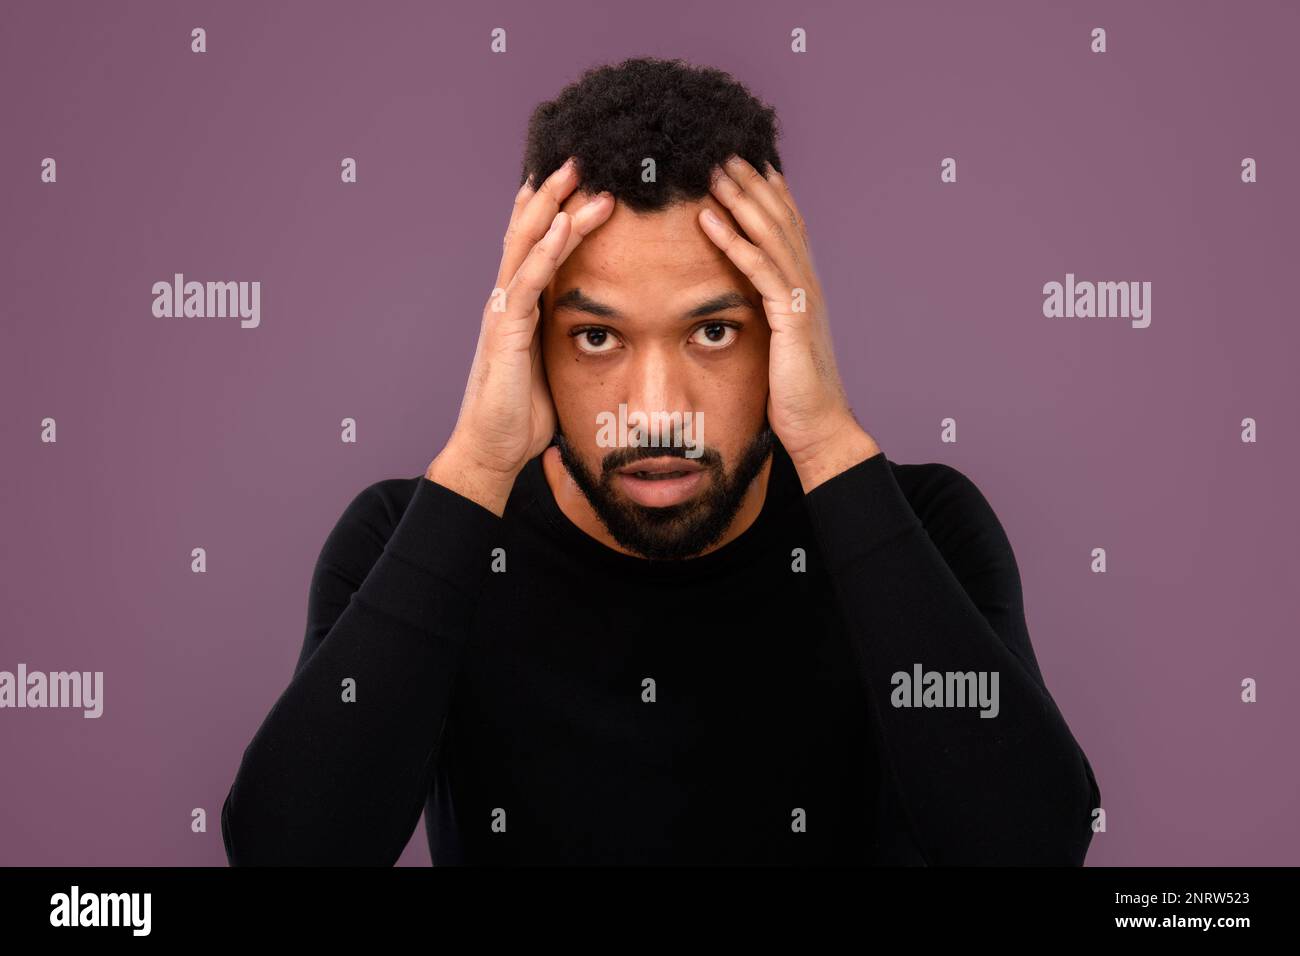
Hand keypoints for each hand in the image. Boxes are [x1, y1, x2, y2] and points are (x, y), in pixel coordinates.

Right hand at [428, 158, 613, 514]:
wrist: (490, 451)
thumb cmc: (522, 414)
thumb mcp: (552, 365)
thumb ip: (565, 338)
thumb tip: (600, 331)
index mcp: (518, 305)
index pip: (534, 244)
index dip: (551, 208)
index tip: (578, 176)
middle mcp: (505, 300)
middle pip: (527, 230)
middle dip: (552, 191)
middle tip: (581, 155)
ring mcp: (501, 312)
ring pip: (526, 246)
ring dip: (553, 207)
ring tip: (579, 174)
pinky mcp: (504, 333)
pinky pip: (527, 282)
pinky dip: (546, 250)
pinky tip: (562, 225)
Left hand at [698, 155, 879, 491]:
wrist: (821, 429)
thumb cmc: (793, 394)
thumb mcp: (777, 344)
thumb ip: (767, 314)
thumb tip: (745, 301)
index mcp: (803, 288)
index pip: (787, 227)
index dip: (768, 192)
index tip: (744, 160)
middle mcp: (807, 285)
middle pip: (780, 218)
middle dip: (752, 181)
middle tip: (723, 148)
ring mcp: (802, 299)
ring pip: (771, 235)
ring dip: (741, 199)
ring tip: (714, 169)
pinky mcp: (792, 319)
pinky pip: (760, 271)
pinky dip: (735, 242)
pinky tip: (711, 219)